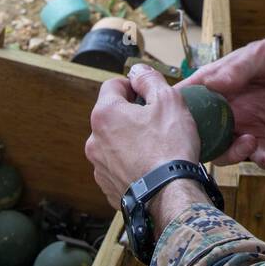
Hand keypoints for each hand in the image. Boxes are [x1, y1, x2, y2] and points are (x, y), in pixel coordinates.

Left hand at [86, 64, 200, 207]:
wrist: (169, 195)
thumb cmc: (170, 147)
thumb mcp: (168, 101)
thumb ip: (149, 79)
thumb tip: (138, 70)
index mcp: (105, 114)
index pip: (113, 85)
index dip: (133, 86)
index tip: (150, 95)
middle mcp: (94, 140)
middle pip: (112, 115)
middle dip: (132, 115)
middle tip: (158, 122)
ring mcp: (98, 166)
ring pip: (114, 142)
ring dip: (130, 140)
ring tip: (156, 148)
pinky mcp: (107, 186)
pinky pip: (118, 166)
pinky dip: (130, 164)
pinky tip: (150, 167)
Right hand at [180, 19, 264, 167]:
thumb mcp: (262, 54)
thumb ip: (238, 69)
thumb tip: (212, 83)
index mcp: (218, 81)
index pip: (187, 98)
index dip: (174, 113)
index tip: (171, 127)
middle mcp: (227, 104)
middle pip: (200, 132)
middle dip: (203, 144)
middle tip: (216, 146)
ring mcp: (245, 122)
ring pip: (224, 149)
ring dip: (233, 154)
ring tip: (250, 144)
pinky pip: (255, 155)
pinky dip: (259, 160)